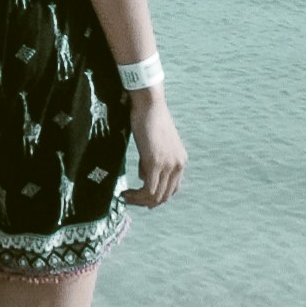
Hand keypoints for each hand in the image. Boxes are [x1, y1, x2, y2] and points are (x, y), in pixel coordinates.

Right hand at [128, 85, 184, 206]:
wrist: (149, 104)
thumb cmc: (149, 119)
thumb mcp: (155, 145)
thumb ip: (152, 162)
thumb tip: (143, 176)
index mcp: (180, 161)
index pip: (172, 189)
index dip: (157, 197)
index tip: (141, 198)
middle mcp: (178, 165)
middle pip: (164, 196)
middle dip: (146, 202)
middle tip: (129, 199)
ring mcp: (168, 165)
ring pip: (156, 196)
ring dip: (139, 200)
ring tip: (125, 197)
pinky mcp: (155, 163)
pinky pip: (148, 189)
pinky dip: (136, 196)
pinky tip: (125, 193)